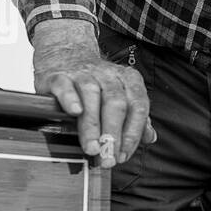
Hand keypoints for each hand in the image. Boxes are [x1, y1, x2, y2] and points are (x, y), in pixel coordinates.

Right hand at [32, 20, 156, 167]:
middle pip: (116, 104)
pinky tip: (75, 113)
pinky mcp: (60, 75)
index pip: (138, 107)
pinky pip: (66, 86)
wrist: (66, 53)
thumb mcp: (120, 96)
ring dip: (92, 125)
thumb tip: (150, 138)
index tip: (123, 156)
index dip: (132, 134)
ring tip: (91, 148)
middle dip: (113, 135)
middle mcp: (108, 75)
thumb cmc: (96, 83)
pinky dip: (71, 99)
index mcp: (129, 80)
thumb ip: (135, 118)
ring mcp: (83, 73)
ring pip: (92, 97)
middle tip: (107, 157)